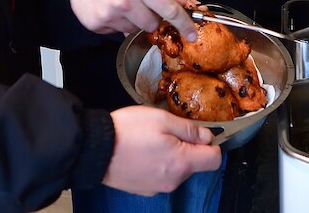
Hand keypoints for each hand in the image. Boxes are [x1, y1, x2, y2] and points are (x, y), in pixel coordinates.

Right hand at [71, 0, 198, 39]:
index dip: (184, 24)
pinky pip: (116, 32)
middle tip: (140, 5)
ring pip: (134, 30)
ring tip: (122, 5)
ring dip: (132, 21)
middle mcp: (126, 1)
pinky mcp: (97, 24)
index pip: (170, 10)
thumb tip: (185, 2)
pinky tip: (110, 9)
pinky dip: (116, 23)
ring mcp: (110, 14)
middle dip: (151, 17)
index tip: (192, 33)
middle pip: (153, 24)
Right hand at [104, 106, 222, 195]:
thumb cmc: (128, 131)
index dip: (212, 144)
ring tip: (150, 141)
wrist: (94, 150)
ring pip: (176, 171)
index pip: (214, 160)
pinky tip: (141, 153)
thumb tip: (207, 137)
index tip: (199, 134)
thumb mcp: (162, 119)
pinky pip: (160, 176)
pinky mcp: (144, 190)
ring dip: (171, 156)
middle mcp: (173, 181)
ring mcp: (157, 188)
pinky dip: (156, 165)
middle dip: (187, 148)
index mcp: (182, 162)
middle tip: (167, 131)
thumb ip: (189, 129)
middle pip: (195, 165)